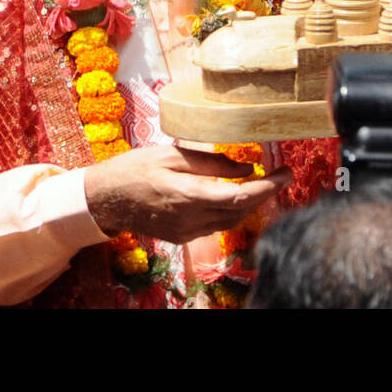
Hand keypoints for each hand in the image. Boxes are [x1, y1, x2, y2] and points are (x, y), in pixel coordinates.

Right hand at [83, 144, 289, 243]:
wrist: (105, 198)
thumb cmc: (136, 168)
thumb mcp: (173, 154)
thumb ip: (212, 162)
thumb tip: (247, 167)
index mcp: (188, 196)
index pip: (240, 196)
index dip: (268, 187)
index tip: (287, 172)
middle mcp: (190, 219)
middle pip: (241, 211)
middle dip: (265, 193)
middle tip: (282, 173)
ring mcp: (186, 232)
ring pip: (231, 221)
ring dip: (251, 203)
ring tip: (264, 181)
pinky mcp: (182, 236)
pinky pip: (216, 226)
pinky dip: (232, 210)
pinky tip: (236, 193)